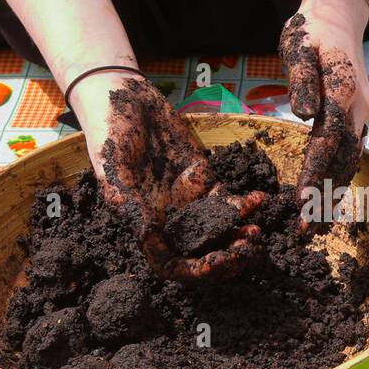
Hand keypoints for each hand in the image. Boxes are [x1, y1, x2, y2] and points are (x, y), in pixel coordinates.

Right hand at [69, 71, 265, 281]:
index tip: (218, 262)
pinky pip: (226, 201)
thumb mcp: (112, 166)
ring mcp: (186, 200)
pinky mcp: (201, 179)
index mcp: (143, 223)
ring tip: (257, 232)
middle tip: (247, 250)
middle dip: (224, 256)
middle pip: (199, 251)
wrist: (126, 98)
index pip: (170, 262)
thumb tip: (149, 237)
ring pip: (217, 229)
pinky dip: (244, 205)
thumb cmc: (110, 131)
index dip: (194, 270)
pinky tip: (258, 199)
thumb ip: (129, 201)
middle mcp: (166, 217)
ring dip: (238, 235)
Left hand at [280, 0, 368, 224]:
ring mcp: (361, 111)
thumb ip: (301, 79)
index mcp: (343, 91)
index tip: (301, 200)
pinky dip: (340, 175)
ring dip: (335, 191)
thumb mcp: (298, 45)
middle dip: (326, 195)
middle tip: (307, 229)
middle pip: (344, 159)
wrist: (340, 14)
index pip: (328, 140)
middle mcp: (358, 107)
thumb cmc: (312, 29)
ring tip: (317, 223)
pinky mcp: (358, 114)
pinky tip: (329, 195)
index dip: (314, 172)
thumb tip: (304, 113)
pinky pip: (350, 150)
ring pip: (351, 159)